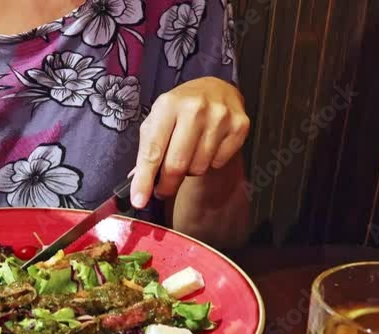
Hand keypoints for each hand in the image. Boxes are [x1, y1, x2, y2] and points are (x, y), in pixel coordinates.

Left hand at [131, 77, 249, 207]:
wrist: (215, 89)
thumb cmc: (180, 109)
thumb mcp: (158, 120)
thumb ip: (147, 150)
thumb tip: (139, 184)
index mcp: (168, 105)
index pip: (153, 150)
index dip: (145, 179)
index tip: (139, 200)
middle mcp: (195, 108)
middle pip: (177, 165)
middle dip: (167, 184)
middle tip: (163, 189)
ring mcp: (220, 117)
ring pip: (198, 167)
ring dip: (189, 170)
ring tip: (189, 153)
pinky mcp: (239, 126)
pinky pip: (218, 163)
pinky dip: (210, 163)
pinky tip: (208, 146)